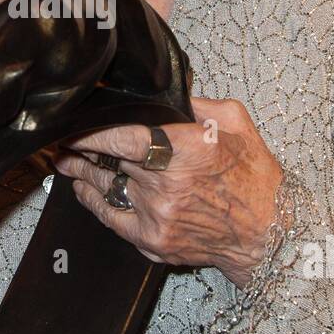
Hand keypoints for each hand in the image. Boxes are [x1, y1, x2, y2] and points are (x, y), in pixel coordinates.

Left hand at [55, 98, 284, 290]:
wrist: (270, 235)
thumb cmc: (255, 179)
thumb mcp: (236, 124)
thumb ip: (197, 103)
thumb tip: (167, 93)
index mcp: (185, 149)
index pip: (121, 135)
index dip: (91, 129)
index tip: (75, 122)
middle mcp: (166, 183)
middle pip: (105, 159)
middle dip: (81, 148)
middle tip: (64, 138)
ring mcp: (156, 214)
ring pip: (103, 186)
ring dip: (80, 171)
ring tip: (65, 159)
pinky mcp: (152, 239)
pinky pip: (110, 217)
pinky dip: (92, 200)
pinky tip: (83, 187)